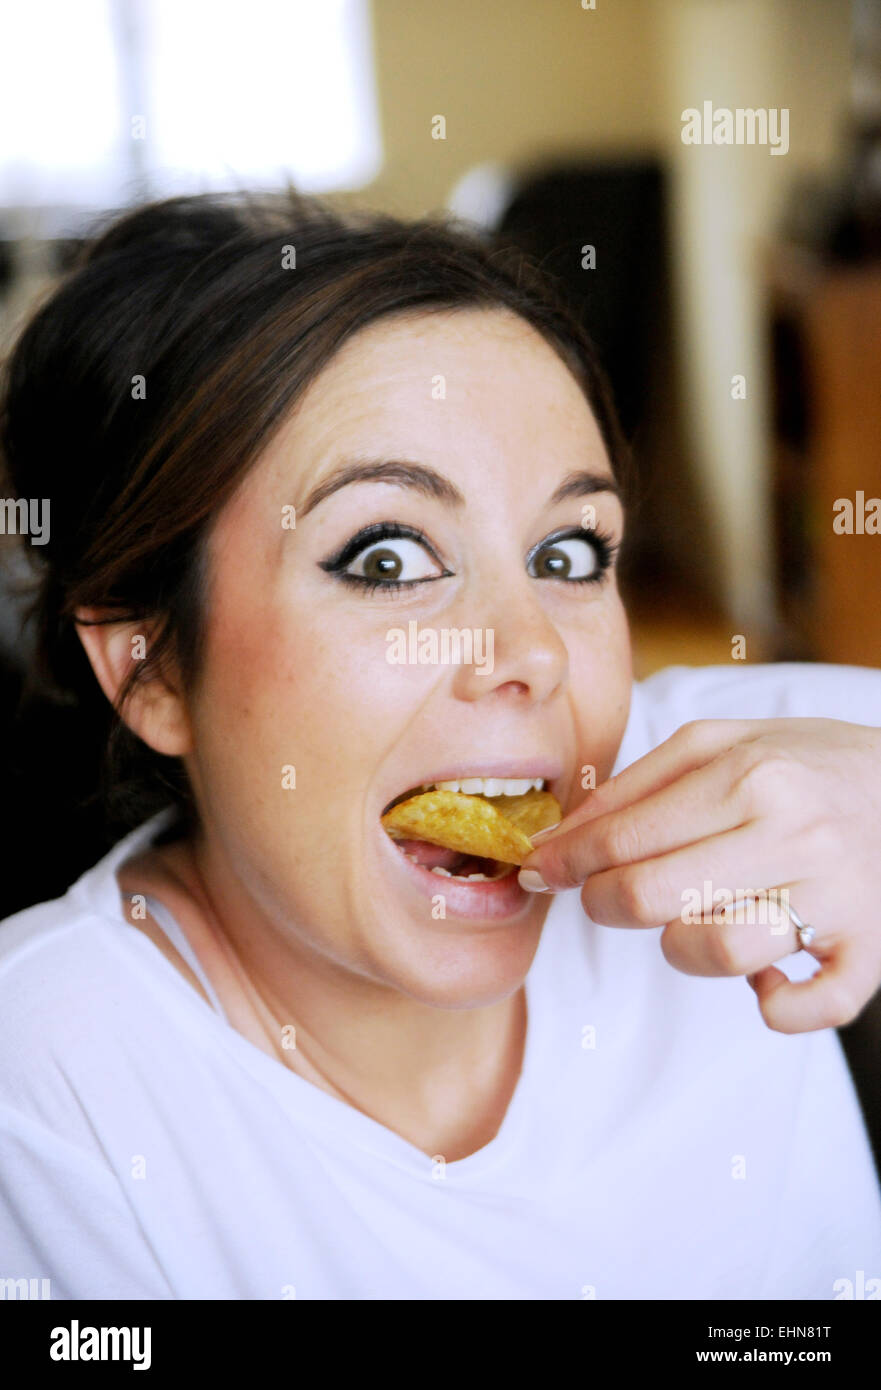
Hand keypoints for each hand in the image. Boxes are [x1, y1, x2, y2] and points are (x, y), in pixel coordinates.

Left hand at [519, 718, 880, 1033]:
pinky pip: (816, 1004)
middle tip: (604, 894)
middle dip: (602, 902)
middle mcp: (793, 834)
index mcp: (751, 776)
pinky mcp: (869, 947)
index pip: (623, 838)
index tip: (539, 869)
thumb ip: (634, 786)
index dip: (566, 861)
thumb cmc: (799, 763)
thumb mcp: (717, 746)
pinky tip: (765, 981)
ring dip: (683, 947)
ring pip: (719, 951)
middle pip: (650, 897)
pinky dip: (780, 1006)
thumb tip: (557, 839)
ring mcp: (835, 896)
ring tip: (694, 919)